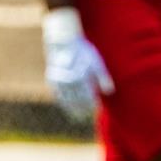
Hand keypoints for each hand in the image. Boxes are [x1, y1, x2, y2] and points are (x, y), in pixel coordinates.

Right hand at [42, 8, 112, 122]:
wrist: (63, 43)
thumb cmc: (83, 52)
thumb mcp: (96, 62)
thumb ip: (103, 77)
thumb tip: (109, 92)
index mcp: (80, 77)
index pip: (86, 96)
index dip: (91, 104)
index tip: (95, 110)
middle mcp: (68, 81)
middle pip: (76, 100)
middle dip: (81, 109)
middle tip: (85, 117)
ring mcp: (58, 81)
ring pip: (65, 99)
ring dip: (71, 109)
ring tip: (77, 117)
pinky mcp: (51, 80)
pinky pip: (58, 94)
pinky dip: (63, 102)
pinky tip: (67, 107)